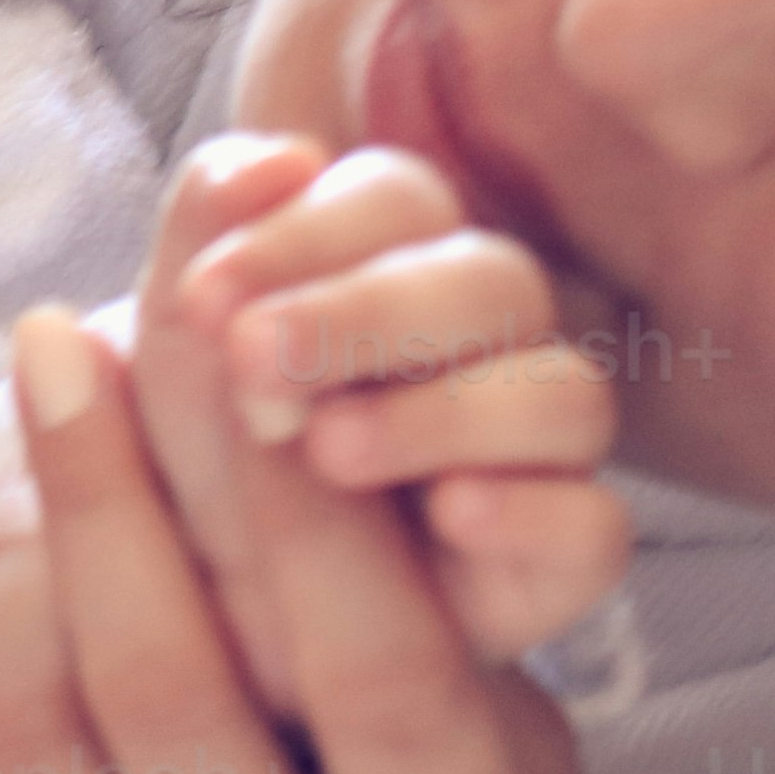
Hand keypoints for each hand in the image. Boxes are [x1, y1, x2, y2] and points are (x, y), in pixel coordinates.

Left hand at [0, 289, 665, 773]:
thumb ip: (448, 677)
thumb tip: (294, 448)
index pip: (370, 663)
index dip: (283, 486)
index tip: (225, 338)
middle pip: (161, 689)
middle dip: (98, 486)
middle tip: (62, 344)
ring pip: (30, 751)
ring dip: (13, 574)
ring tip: (34, 468)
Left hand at [138, 131, 627, 656]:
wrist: (199, 615)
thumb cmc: (197, 454)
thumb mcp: (177, 345)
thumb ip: (208, 233)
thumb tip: (272, 158)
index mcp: (392, 262)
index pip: (398, 196)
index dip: (306, 230)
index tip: (205, 295)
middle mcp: (483, 345)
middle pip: (494, 279)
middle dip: (366, 311)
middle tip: (252, 361)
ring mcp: (534, 454)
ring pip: (566, 394)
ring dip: (442, 411)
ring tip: (326, 451)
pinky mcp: (556, 560)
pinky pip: (597, 528)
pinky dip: (530, 511)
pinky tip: (449, 514)